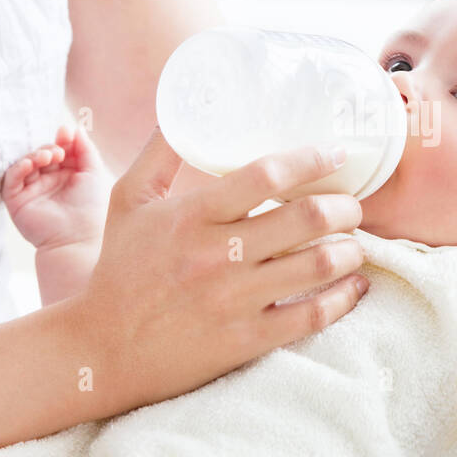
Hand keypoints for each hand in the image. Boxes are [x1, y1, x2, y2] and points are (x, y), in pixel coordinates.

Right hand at [2, 123, 110, 250]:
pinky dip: (19, 168)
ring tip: (49, 157)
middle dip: (49, 148)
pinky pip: (11, 179)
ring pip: (25, 164)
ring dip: (35, 156)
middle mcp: (48, 183)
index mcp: (66, 176)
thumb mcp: (93, 172)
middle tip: (59, 151)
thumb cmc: (90, 207)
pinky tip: (31, 164)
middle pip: (42, 155)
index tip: (66, 133)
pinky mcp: (16, 202)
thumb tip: (74, 128)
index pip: (59, 151)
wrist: (78, 237)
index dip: (62, 141)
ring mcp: (31, 192)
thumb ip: (85, 149)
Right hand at [75, 128, 369, 407]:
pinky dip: (343, 298)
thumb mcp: (127, 201)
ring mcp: (234, 300)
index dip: (311, 160)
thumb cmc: (120, 270)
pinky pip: (311, 317)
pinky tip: (354, 285)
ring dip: (350, 250)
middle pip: (306, 219)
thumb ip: (159, 153)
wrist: (102, 350)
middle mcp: (217, 255)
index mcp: (192, 215)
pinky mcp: (246, 341)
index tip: (335, 155)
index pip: (266, 175)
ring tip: (354, 244)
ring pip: (318, 266)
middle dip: (344, 208)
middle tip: (351, 206)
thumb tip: (183, 107)